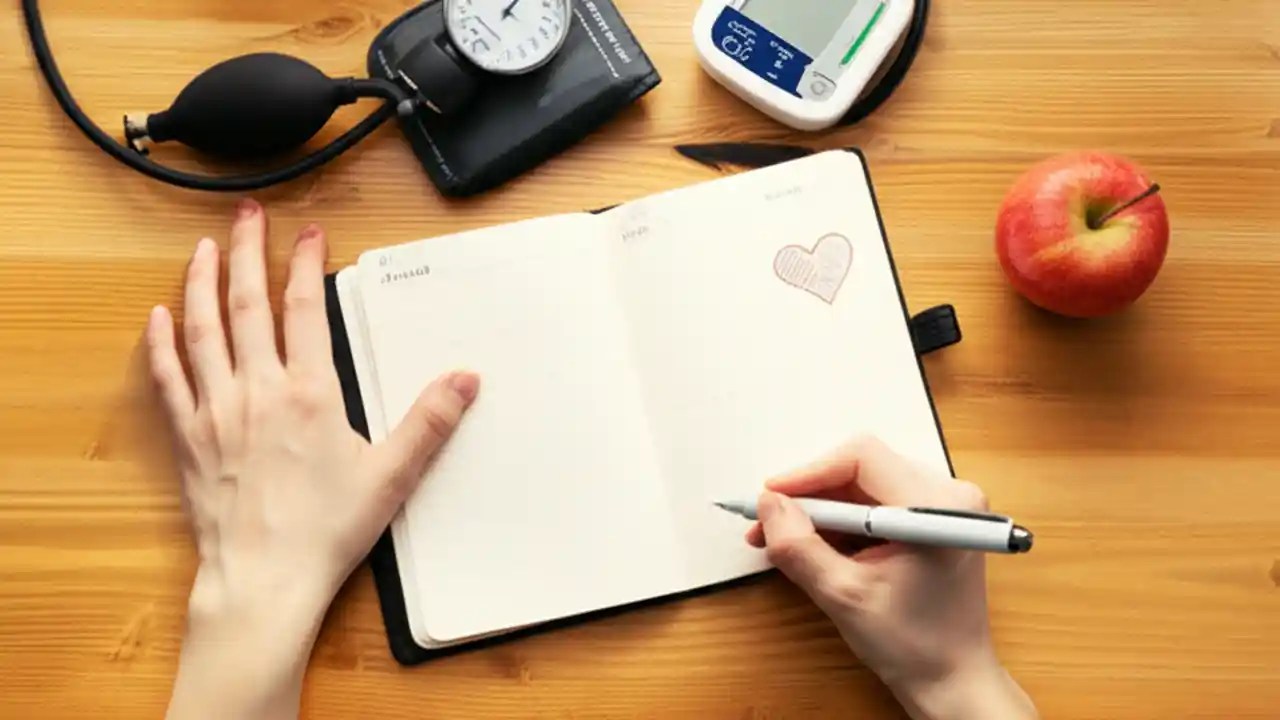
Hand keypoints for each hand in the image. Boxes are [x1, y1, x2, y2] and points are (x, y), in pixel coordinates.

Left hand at [149, 200, 478, 719]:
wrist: (264, 580)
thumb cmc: (325, 530)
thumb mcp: (392, 474)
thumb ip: (430, 421)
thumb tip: (466, 379)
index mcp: (309, 393)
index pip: (304, 310)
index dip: (306, 265)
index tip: (309, 234)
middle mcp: (257, 391)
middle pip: (247, 305)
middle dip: (248, 252)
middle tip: (247, 215)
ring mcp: (216, 411)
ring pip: (202, 331)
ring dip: (201, 284)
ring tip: (203, 250)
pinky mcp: (189, 438)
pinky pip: (168, 379)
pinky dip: (161, 344)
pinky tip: (158, 318)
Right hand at [746, 437, 1036, 719]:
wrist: (952, 679)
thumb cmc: (916, 645)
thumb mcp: (844, 596)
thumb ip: (800, 547)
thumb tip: (769, 506)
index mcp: (938, 508)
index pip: (862, 459)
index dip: (809, 474)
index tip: (772, 496)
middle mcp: (948, 496)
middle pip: (860, 469)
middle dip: (810, 496)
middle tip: (771, 523)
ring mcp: (942, 507)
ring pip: (863, 486)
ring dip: (822, 511)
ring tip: (786, 538)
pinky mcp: (930, 520)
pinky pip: (875, 503)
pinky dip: (841, 522)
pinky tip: (815, 546)